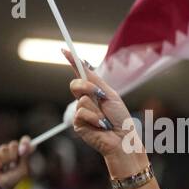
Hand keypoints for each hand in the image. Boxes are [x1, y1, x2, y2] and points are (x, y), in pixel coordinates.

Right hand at [0, 136, 31, 188]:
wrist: (1, 185)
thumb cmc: (14, 179)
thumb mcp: (23, 169)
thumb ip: (25, 157)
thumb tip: (26, 146)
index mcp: (22, 153)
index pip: (25, 141)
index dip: (25, 141)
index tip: (24, 145)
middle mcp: (13, 151)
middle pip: (13, 144)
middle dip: (13, 154)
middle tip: (13, 163)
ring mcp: (2, 153)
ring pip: (3, 148)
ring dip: (5, 160)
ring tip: (4, 168)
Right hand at [63, 49, 142, 167]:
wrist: (123, 138)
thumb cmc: (120, 118)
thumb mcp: (110, 95)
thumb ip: (96, 81)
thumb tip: (83, 64)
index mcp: (94, 92)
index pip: (80, 75)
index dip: (72, 62)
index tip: (65, 50)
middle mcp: (85, 100)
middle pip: (75, 84)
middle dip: (87, 87)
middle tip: (100, 96)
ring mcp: (80, 112)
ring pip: (81, 100)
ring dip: (97, 109)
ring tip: (105, 120)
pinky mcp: (77, 123)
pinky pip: (81, 113)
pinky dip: (94, 118)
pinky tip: (101, 126)